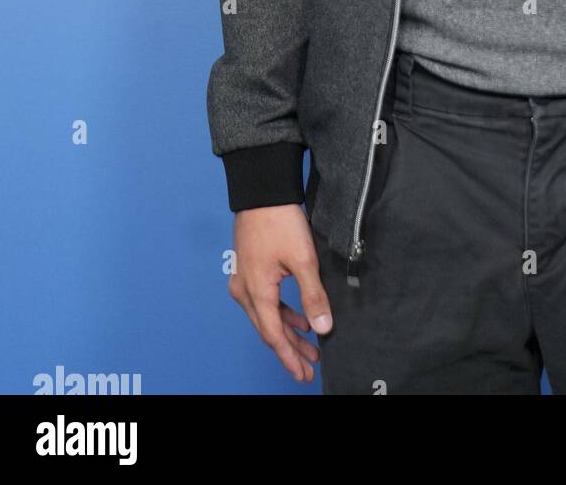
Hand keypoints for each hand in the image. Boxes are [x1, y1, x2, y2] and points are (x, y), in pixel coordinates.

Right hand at [227, 205, 333, 382]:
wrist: (262, 190)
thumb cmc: (280, 221)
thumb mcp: (303, 260)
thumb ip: (313, 296)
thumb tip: (323, 329)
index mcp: (256, 293)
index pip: (274, 337)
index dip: (290, 358)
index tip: (304, 374)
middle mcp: (243, 291)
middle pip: (268, 330)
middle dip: (290, 349)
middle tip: (310, 366)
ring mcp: (242, 280)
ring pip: (265, 316)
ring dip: (287, 331)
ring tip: (309, 345)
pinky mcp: (247, 269)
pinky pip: (263, 301)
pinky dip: (280, 313)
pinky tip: (297, 317)